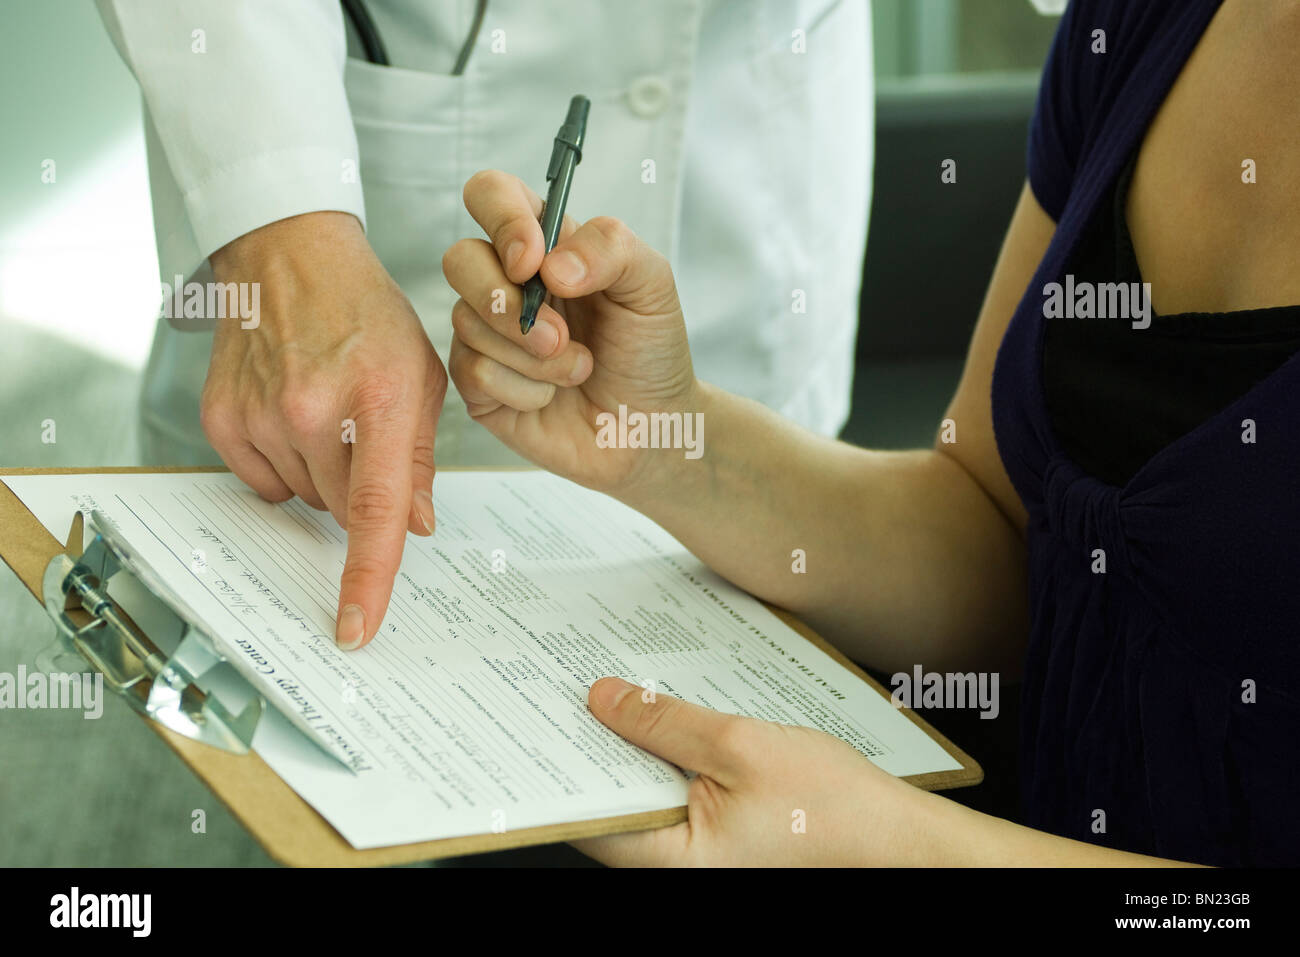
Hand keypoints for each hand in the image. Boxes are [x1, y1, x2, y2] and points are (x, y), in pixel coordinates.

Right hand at [201, 211, 446, 649]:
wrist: (290, 257)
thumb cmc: (366, 314)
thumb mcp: (421, 376)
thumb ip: (420, 459)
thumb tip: (416, 528)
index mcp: (378, 398)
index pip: (375, 510)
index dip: (368, 578)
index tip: (355, 627)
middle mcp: (313, 410)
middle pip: (343, 511)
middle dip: (361, 488)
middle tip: (362, 429)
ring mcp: (261, 414)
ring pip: (305, 498)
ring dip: (321, 473)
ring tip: (325, 408)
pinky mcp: (222, 418)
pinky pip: (263, 481)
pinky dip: (281, 462)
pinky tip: (289, 413)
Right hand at [441, 170, 698, 498]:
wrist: (652, 427)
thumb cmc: (650, 350)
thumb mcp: (652, 285)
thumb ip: (611, 248)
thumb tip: (551, 265)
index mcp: (544, 245)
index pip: (492, 196)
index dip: (501, 219)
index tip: (532, 262)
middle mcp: (508, 283)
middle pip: (459, 259)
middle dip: (505, 301)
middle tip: (558, 335)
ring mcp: (488, 334)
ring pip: (468, 322)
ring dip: (533, 355)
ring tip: (578, 368)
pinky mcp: (479, 385)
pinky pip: (474, 372)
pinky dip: (525, 389)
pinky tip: (553, 395)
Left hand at [572, 678, 933, 866]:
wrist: (903, 841)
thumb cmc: (836, 811)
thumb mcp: (741, 748)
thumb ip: (666, 723)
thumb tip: (604, 700)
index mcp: (672, 863)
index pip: (591, 815)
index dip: (566, 760)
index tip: (546, 710)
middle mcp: (678, 867)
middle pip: (617, 800)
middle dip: (602, 742)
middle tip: (583, 683)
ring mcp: (701, 855)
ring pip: (649, 792)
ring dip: (639, 744)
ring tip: (626, 691)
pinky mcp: (722, 836)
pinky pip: (680, 792)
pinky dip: (672, 754)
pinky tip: (675, 716)